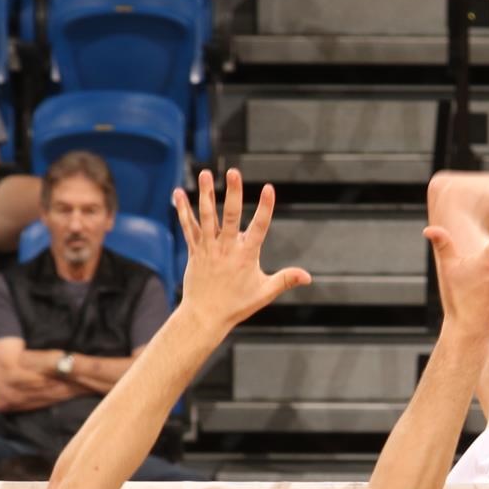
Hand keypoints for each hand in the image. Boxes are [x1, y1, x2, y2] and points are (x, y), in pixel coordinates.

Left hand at [173, 169, 309, 326]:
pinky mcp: (195, 250)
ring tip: (206, 173)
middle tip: (234, 172)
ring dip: (206, 194)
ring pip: (207, 216)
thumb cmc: (236, 305)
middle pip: (231, 216)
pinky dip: (183, 210)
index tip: (269, 189)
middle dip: (233, 193)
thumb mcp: (264, 293)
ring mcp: (209, 248)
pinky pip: (188, 227)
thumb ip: (286, 280)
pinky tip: (179, 192)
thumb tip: (309, 277)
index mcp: (247, 255)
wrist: (204, 316)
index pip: (259, 227)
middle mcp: (227, 248)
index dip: (265, 208)